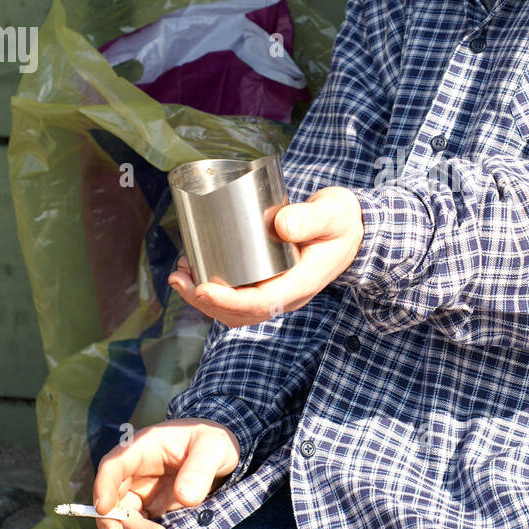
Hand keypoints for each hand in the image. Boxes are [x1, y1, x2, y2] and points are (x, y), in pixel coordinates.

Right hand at [92, 419, 240, 528]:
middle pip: (112, 493)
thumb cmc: (215, 442)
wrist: (224, 454)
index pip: (114, 464)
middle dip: (110, 516)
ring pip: (124, 512)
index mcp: (145, 446)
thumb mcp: (214, 448)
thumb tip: (185, 498)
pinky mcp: (152, 506)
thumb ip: (200, 469)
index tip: (105, 508)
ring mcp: (143, 488)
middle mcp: (137, 468)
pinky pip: (139, 522)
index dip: (104, 485)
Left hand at [167, 185, 364, 327]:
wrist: (350, 230)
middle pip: (241, 313)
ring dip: (203, 299)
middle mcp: (287, 295)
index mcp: (301, 284)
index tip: (202, 287)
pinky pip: (237, 298)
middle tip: (178, 278)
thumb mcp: (332, 214)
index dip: (228, 300)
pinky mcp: (268, 284)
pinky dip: (212, 291)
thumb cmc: (340, 220)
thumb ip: (310, 218)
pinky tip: (195, 271)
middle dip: (205, 302)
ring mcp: (277, 292)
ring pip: (235, 311)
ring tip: (179, 276)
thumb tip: (282, 225)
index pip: (260, 303)